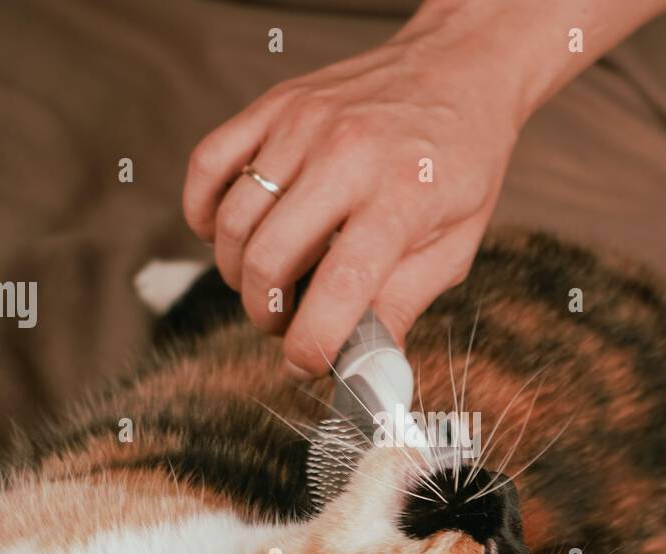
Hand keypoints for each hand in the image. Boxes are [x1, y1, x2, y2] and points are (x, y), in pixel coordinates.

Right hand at [182, 14, 526, 378]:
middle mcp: (347, 155)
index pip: (339, 286)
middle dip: (266, 314)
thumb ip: (403, 305)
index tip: (306, 365)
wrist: (459, 70)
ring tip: (269, 285)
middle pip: (269, 257)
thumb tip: (367, 372)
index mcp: (401, 197)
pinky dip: (205, 212)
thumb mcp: (454, 244)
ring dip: (239, 273)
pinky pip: (208, 165)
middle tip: (285, 325)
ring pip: (234, 220)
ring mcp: (303, 124)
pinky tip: (230, 235)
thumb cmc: (460, 164)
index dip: (312, 343)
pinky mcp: (274, 105)